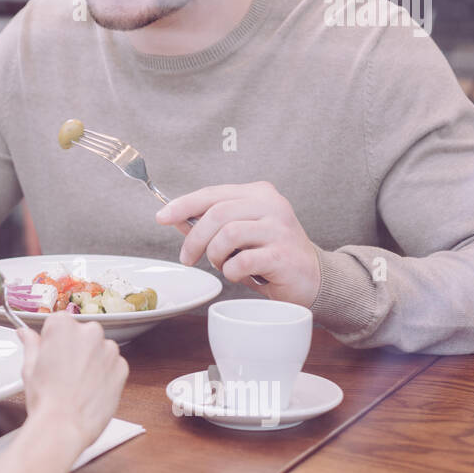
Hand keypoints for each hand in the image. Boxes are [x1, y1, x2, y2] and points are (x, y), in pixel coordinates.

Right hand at [20, 312, 127, 453]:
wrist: (64, 426)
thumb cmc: (45, 398)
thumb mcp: (30, 367)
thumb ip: (31, 344)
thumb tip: (25, 333)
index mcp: (63, 325)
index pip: (59, 323)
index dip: (53, 341)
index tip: (51, 355)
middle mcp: (89, 331)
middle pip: (82, 334)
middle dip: (75, 349)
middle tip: (62, 372)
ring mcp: (109, 349)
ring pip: (99, 349)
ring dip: (91, 361)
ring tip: (77, 384)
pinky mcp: (122, 367)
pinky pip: (113, 365)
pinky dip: (105, 375)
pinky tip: (90, 390)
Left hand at [155, 181, 321, 308]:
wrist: (312, 279)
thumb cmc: (270, 255)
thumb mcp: (238, 235)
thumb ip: (209, 224)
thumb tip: (173, 216)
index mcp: (258, 193)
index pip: (213, 194)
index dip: (183, 205)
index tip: (161, 217)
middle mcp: (271, 205)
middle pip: (217, 214)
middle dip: (194, 238)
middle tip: (188, 258)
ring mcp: (280, 228)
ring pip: (228, 235)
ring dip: (215, 255)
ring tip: (221, 265)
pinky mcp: (284, 254)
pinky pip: (242, 260)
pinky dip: (231, 270)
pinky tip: (237, 273)